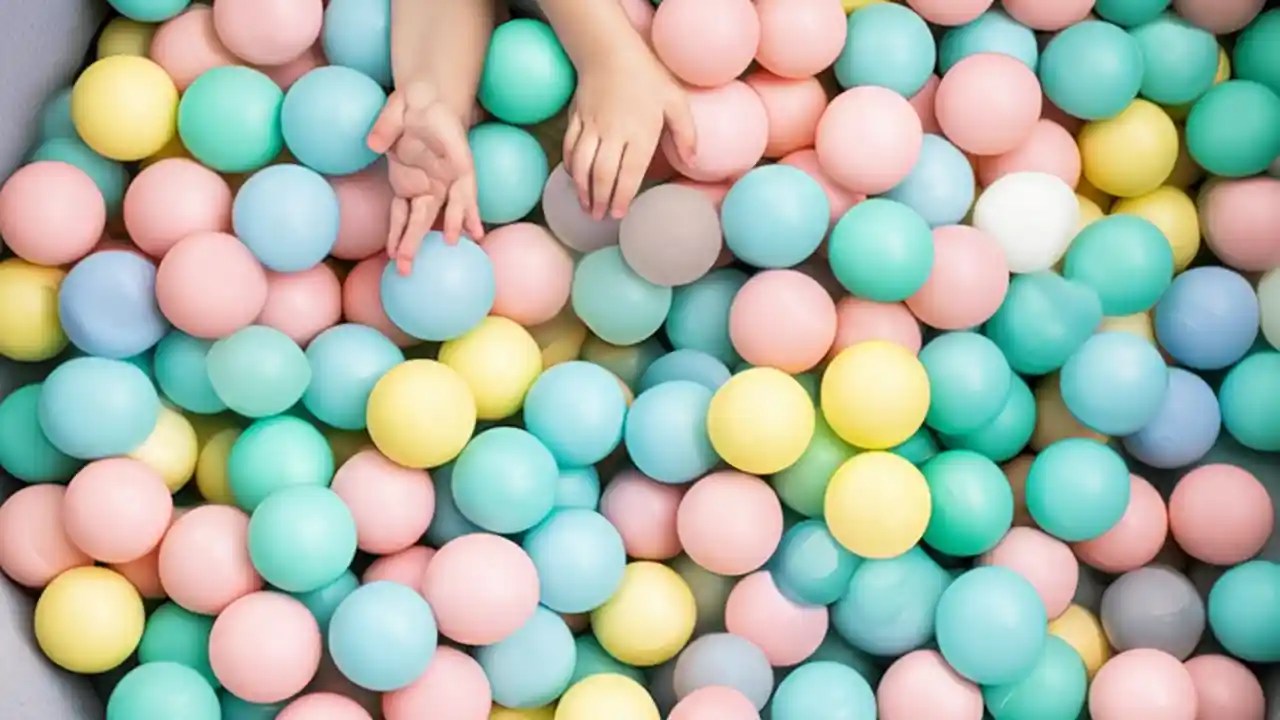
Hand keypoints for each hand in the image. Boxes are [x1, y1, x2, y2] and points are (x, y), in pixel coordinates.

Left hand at [367, 84, 484, 274]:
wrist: (424, 100)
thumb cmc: (421, 101)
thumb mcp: (405, 102)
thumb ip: (389, 123)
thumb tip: (374, 143)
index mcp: (455, 156)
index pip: (464, 185)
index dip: (463, 211)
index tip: (461, 234)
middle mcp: (446, 177)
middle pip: (442, 211)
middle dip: (430, 237)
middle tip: (419, 261)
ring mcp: (428, 184)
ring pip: (422, 217)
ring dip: (414, 241)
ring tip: (406, 268)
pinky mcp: (408, 186)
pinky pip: (403, 212)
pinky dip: (400, 232)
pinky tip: (395, 253)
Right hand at [563, 47, 695, 219]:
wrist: (609, 50)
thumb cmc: (647, 76)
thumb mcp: (676, 100)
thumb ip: (686, 133)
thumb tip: (693, 161)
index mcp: (639, 133)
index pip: (628, 174)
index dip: (622, 197)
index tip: (619, 214)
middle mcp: (613, 134)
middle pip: (602, 175)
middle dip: (600, 200)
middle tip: (600, 217)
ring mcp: (591, 127)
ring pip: (582, 165)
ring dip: (582, 189)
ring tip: (586, 206)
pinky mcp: (576, 119)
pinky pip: (570, 148)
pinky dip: (570, 167)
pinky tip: (574, 178)